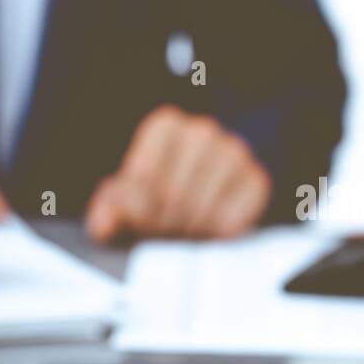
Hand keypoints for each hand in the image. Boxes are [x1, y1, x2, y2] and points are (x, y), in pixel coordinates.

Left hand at [84, 105, 270, 241]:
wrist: (192, 207)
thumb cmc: (151, 204)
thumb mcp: (119, 207)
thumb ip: (107, 214)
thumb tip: (107, 223)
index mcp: (165, 126)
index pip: (146, 180)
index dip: (139, 212)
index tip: (141, 224)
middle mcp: (202, 132)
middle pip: (175, 196)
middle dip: (164, 226)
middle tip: (162, 237)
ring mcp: (235, 153)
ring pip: (204, 210)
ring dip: (190, 233)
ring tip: (183, 236)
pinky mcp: (257, 180)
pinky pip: (233, 221)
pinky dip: (218, 236)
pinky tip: (209, 232)